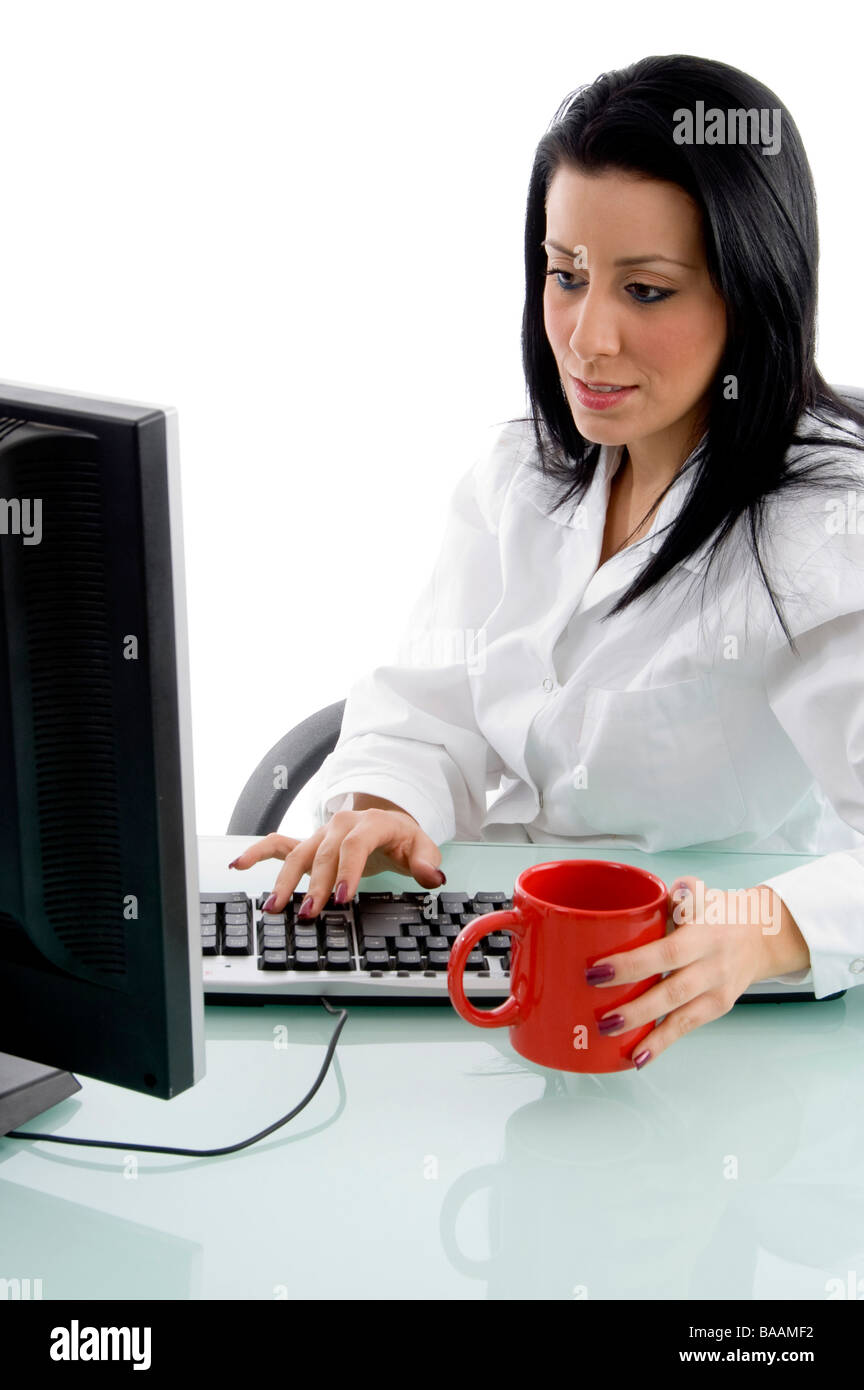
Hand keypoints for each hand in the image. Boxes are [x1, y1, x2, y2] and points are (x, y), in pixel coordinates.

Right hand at [227, 808, 445, 916]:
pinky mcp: (308, 842)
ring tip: (274, 907)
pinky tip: (238, 865)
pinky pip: (278, 844)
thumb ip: (426, 863)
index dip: (347, 871)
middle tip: (309, 913)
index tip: (342, 898)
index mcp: (370, 824)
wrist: (388, 822)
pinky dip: (257, 853)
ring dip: (284, 881)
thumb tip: (433, 876)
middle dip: (314, 885)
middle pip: (323, 854)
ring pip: (298, 854)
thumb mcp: (422, 848)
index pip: (354, 846)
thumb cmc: (403, 839)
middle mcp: (340, 825)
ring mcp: (321, 833)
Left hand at [587, 876, 782, 1068]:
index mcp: (705, 933)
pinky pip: (687, 1028)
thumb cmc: (719, 913)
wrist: (762, 935)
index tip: (598, 970)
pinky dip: (662, 1043)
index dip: (632, 964)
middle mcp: (713, 965)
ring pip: (681, 1016)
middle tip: (601, 1017)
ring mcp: (717, 990)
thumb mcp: (701, 894)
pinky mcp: (718, 1008)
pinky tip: (638, 1056)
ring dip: (646, 1032)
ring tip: (612, 1037)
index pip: (667, 952)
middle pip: (672, 990)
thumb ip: (678, 893)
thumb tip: (663, 895)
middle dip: (635, 1008)